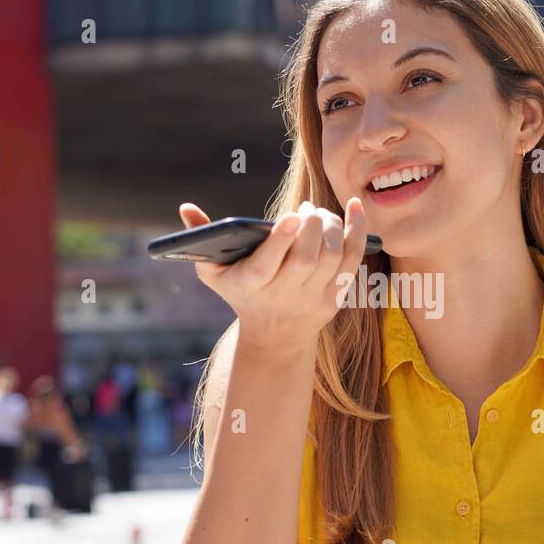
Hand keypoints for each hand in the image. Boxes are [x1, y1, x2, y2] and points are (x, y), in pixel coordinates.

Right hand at [177, 198, 367, 349]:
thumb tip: (186, 207)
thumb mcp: (214, 271)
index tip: (290, 216)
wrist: (275, 336)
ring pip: (332, 258)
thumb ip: (200, 238)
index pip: (268, 265)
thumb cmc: (241, 291)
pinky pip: (353, 261)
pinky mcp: (335, 298)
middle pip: (306, 259)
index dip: (281, 241)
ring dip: (332, 227)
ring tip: (319, 214)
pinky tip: (354, 207)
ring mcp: (313, 298)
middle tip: (306, 209)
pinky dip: (357, 232)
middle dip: (311, 227)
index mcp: (253, 285)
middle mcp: (285, 294)